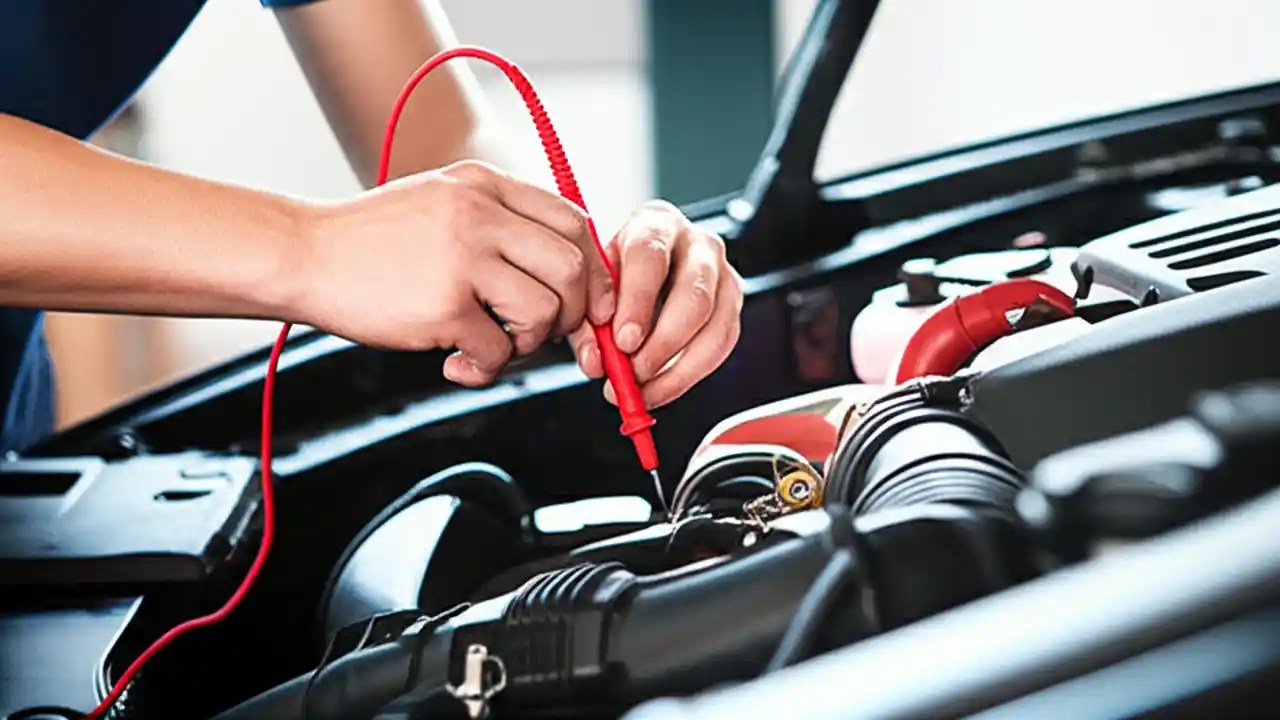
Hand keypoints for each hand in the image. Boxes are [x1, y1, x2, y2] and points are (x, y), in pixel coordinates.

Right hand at [296, 160, 613, 385]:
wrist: (302, 255)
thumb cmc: (373, 242)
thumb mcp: (442, 203)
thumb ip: (500, 225)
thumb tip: (570, 276)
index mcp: (484, 184)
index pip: (573, 222)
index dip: (594, 269)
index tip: (588, 301)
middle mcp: (479, 214)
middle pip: (573, 268)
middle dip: (574, 312)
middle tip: (545, 332)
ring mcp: (462, 260)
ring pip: (546, 312)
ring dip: (529, 342)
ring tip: (493, 344)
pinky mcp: (443, 307)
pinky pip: (499, 351)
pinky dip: (487, 368)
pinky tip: (457, 363)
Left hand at [569, 200, 743, 408]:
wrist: (642, 266)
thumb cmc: (616, 274)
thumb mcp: (592, 287)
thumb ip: (588, 325)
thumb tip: (598, 364)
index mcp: (655, 225)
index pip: (650, 257)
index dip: (638, 303)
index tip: (623, 342)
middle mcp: (697, 244)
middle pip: (694, 296)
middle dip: (663, 343)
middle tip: (634, 373)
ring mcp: (723, 273)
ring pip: (716, 325)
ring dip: (679, 367)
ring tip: (644, 388)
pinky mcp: (733, 302)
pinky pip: (723, 344)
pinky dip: (691, 374)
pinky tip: (662, 387)